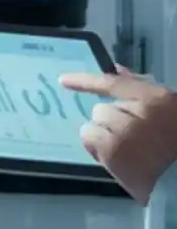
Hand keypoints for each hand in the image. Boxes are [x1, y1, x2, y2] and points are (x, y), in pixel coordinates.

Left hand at [60, 67, 176, 203]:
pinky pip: (89, 138)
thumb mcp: (166, 110)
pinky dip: (97, 149)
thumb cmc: (174, 144)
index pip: (116, 83)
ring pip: (94, 123)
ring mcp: (126, 130)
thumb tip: (116, 69)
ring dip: (104, 137)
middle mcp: (141, 110)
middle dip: (111, 123)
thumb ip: (139, 89)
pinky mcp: (114, 150)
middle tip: (131, 141)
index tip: (63, 80)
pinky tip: (116, 160)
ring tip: (127, 152)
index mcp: (158, 98)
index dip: (87, 81)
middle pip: (102, 109)